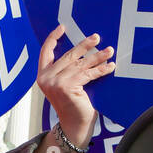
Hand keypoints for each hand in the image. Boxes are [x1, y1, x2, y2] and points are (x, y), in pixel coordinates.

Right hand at [38, 24, 113, 148]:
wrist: (74, 125)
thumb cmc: (72, 105)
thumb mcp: (65, 84)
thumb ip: (67, 70)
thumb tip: (83, 50)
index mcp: (42, 75)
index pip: (45, 52)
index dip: (53, 38)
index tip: (62, 27)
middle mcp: (46, 78)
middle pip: (68, 55)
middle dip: (85, 45)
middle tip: (97, 37)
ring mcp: (55, 83)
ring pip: (80, 64)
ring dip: (98, 57)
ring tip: (110, 51)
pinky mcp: (66, 87)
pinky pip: (87, 74)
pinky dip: (101, 70)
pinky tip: (110, 66)